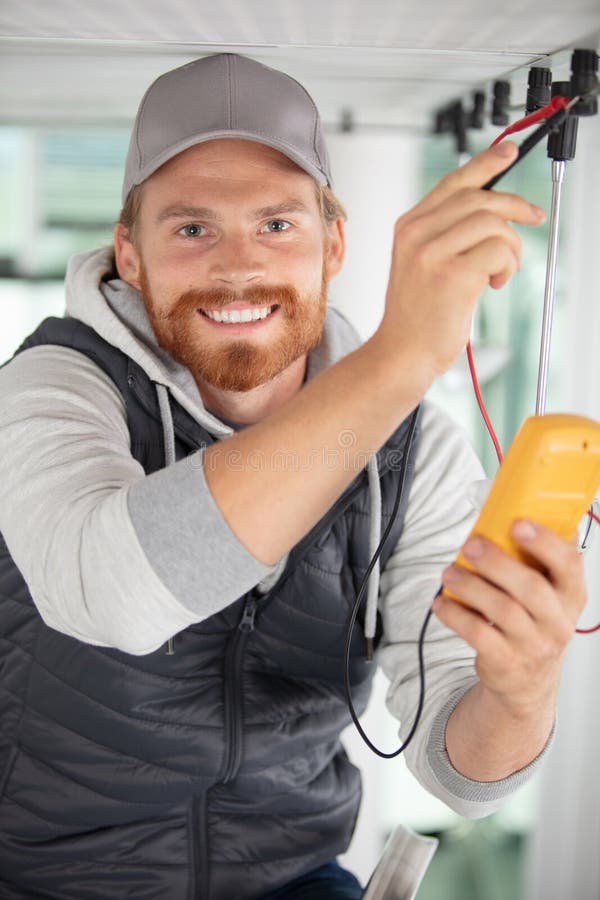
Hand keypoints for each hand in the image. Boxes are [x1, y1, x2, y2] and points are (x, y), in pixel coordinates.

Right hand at [376, 143, 546, 378]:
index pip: (454, 182)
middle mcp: (416, 234)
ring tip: (501, 271)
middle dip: (515, 208)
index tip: (509, 151)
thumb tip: (493, 207)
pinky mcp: (452, 275)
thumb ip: (446, 233)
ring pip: (494, 222)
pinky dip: (507, 266)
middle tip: (532, 219)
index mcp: (409, 226)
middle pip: (481, 197)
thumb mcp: (421, 262)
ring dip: (511, 247)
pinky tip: (494, 284)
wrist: (401, 352)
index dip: (486, 163)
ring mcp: (432, 253)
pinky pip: (498, 251)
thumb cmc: (417, 313)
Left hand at [434, 520, 585, 718]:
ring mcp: (533, 644)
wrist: (527, 679)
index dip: (545, 542)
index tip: (517, 523)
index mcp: (571, 594)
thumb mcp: (546, 591)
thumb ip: (535, 557)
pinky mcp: (507, 661)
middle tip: (471, 544)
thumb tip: (516, 508)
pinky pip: (479, 634)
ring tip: (449, 571)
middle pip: (531, 588)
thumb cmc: (533, 620)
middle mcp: (557, 620)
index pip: (569, 564)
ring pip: (503, 610)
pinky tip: (442, 601)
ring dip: (471, 585)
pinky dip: (456, 615)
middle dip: (497, 562)